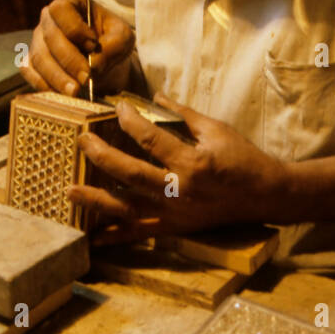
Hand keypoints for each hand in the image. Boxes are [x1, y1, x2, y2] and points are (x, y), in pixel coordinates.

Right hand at [21, 0, 133, 95]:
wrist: (107, 63)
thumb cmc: (113, 43)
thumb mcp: (123, 38)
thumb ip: (113, 46)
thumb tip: (93, 65)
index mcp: (70, 2)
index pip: (61, 10)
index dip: (74, 28)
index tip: (93, 44)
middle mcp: (49, 19)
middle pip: (50, 37)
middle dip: (68, 60)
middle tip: (85, 78)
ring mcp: (37, 40)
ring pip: (39, 58)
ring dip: (57, 77)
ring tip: (75, 92)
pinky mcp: (31, 61)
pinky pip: (29, 72)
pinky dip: (43, 84)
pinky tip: (60, 94)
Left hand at [68, 93, 287, 242]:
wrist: (265, 196)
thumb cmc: (242, 158)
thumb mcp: (216, 129)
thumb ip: (183, 114)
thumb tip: (154, 96)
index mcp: (194, 162)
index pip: (152, 139)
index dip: (130, 121)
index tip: (116, 107)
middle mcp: (181, 190)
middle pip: (133, 174)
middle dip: (103, 157)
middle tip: (82, 140)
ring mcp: (176, 214)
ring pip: (129, 209)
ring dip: (97, 200)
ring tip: (69, 191)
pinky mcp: (175, 229)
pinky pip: (139, 235)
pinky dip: (115, 236)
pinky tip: (92, 236)